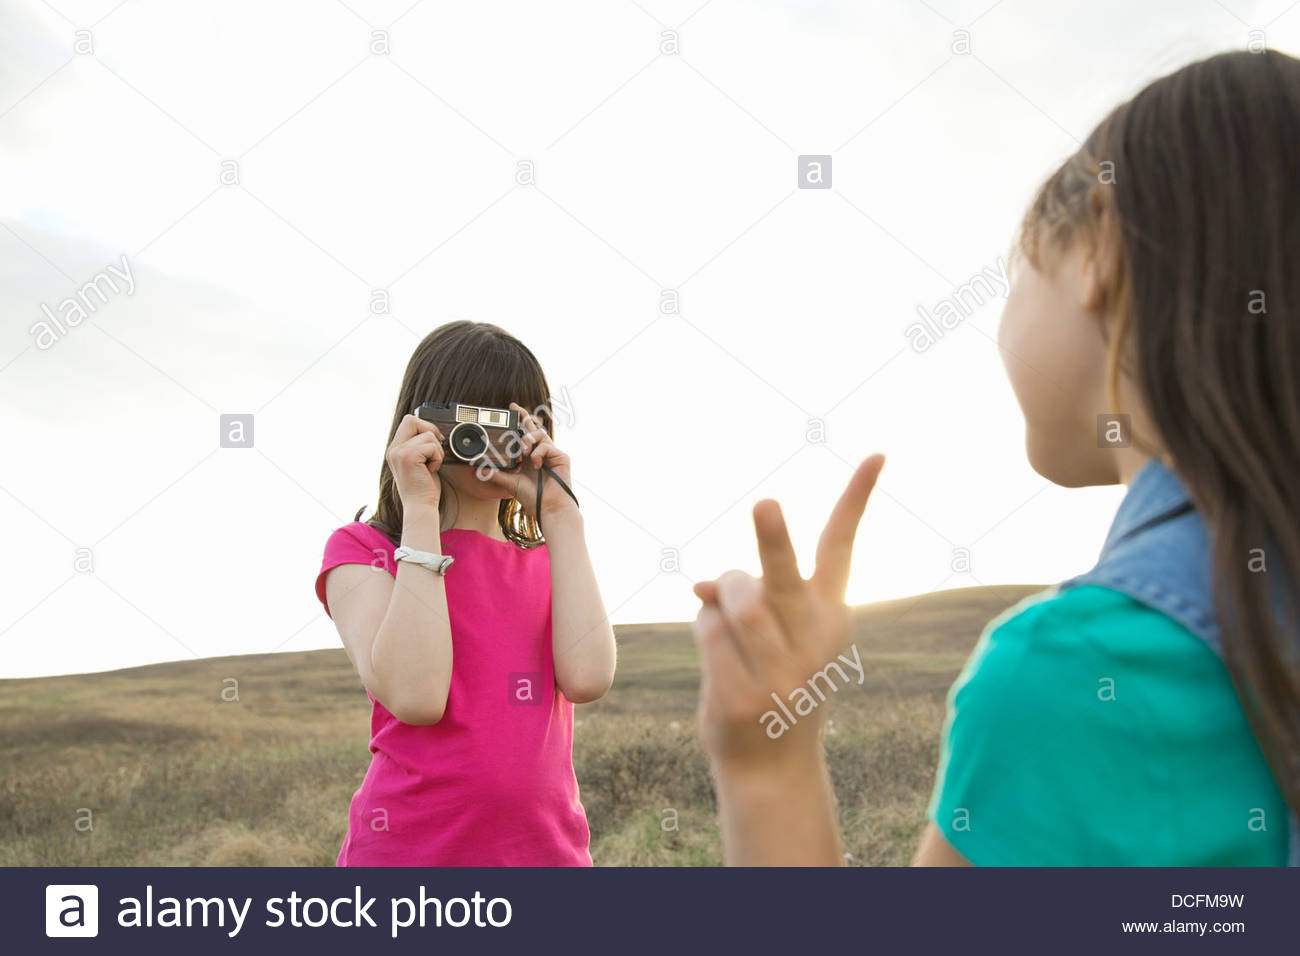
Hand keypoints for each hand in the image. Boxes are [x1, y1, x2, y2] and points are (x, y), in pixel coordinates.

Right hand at [386, 413, 444, 511]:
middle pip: (411, 419)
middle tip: (434, 449)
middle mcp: (393, 449)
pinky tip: (431, 470)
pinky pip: (432, 446)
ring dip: (437, 450)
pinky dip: (438, 458)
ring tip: (431, 466)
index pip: (408, 421)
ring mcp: (399, 452)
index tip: (433, 442)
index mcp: (395, 449)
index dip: (424, 426)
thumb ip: (419, 446)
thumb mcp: (419, 463)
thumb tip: (433, 432)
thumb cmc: (424, 488)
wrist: (420, 506)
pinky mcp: (408, 457)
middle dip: (429, 430)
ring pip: (427, 435)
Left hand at [478, 402, 576, 519]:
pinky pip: (547, 446)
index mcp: (529, 457)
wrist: (548, 508)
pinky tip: (535, 463)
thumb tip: (478, 471)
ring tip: (523, 451)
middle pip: (532, 428)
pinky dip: (538, 452)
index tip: (510, 409)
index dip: (518, 421)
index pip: (523, 435)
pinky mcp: (561, 457)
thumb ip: (496, 474)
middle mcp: (540, 453)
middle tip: (514, 408)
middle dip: (524, 416)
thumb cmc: (533, 497)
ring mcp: (551, 454)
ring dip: (528, 439)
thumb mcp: (510, 483)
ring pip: (539, 434)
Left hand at [691, 454, 884, 773]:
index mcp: (831, 613)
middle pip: (781, 578)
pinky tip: (720, 656)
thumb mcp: (775, 633)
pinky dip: (705, 629)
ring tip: (726, 617)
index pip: (843, 545)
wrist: (773, 767)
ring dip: (720, 598)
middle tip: (765, 503)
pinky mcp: (744, 694)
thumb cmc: (772, 680)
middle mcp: (814, 638)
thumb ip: (749, 595)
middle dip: (772, 539)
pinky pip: (708, 631)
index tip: (877, 452)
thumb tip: (702, 585)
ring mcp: (781, 671)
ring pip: (733, 600)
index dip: (857, 497)